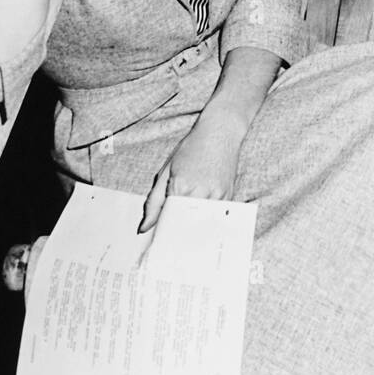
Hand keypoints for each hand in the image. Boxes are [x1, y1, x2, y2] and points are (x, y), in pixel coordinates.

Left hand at [138, 104, 250, 231]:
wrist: (221, 132)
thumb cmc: (192, 148)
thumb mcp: (166, 170)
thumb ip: (154, 202)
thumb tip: (144, 228)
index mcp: (180, 187)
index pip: (168, 222)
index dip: (162, 232)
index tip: (158, 242)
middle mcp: (200, 193)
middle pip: (184, 226)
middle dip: (177, 233)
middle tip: (170, 242)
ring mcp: (217, 196)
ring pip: (201, 224)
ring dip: (192, 228)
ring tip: (186, 232)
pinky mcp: (229, 197)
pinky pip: (215, 218)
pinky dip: (207, 220)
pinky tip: (202, 219)